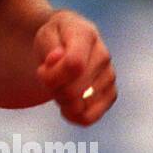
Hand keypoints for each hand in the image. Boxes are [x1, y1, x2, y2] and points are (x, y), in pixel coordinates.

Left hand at [34, 9, 116, 125]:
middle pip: (74, 91)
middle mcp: (103, 55)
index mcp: (85, 35)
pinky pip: (89, 117)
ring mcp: (110, 76)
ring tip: (60, 86)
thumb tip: (55, 59)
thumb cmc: (54, 40)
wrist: (67, 43)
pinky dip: (72, 115)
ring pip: (80, 107)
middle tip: (47, 79)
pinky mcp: (111, 94)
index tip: (41, 70)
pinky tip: (67, 104)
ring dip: (61, 101)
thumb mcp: (44, 37)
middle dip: (52, 90)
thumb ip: (49, 48)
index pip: (74, 65)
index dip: (53, 76)